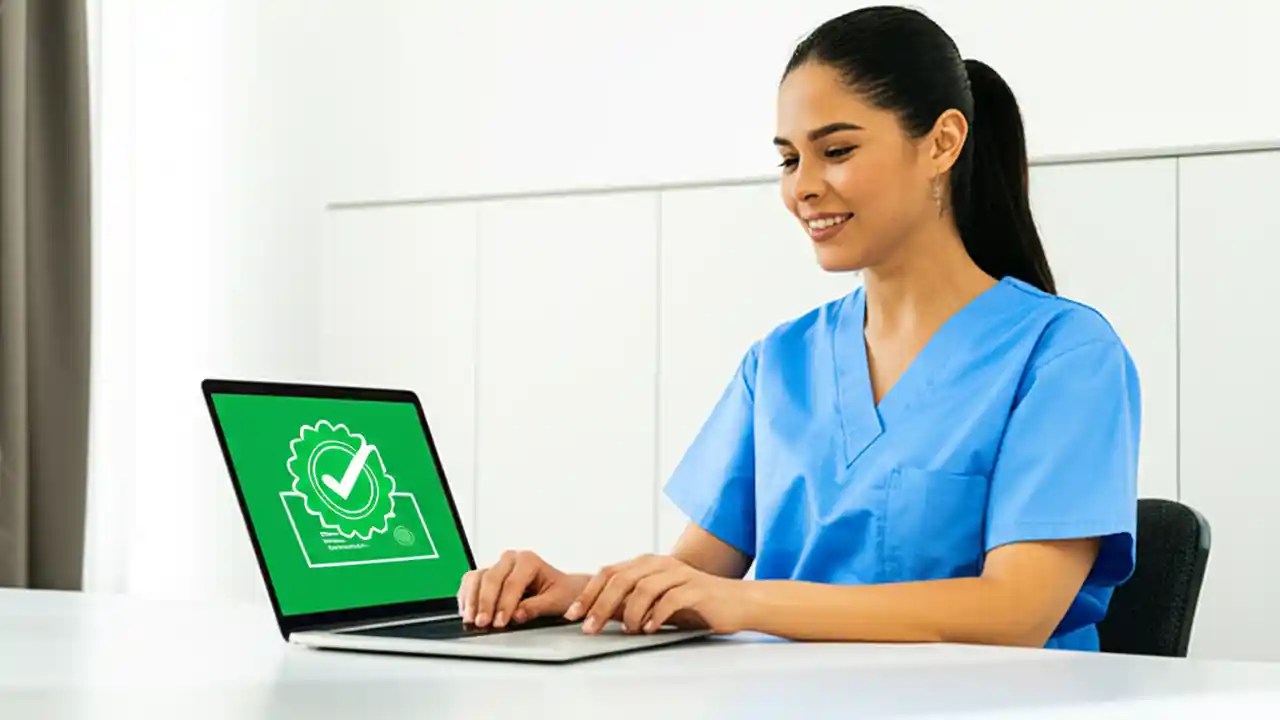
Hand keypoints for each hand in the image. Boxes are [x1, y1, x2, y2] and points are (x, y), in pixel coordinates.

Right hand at [457, 550, 587, 628]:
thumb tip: (517, 615)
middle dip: (485, 603)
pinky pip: (471, 582)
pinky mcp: (488, 576)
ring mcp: (498, 566)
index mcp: (529, 560)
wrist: (563, 590)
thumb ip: (536, 607)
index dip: (505, 604)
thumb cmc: (562, 592)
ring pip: (477, 578)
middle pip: (491, 579)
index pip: (512, 583)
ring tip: (471, 619)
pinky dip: (466, 597)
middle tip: (483, 623)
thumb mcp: (556, 600)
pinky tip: (466, 612)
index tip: (500, 622)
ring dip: (472, 600)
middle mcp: (511, 559)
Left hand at [565, 554, 746, 635]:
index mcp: (647, 563)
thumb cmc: (695, 603)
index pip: (609, 572)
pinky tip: (650, 628)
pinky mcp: (696, 589)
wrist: (737, 602)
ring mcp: (679, 574)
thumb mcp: (658, 599)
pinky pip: (669, 599)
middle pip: (621, 579)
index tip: (573, 614)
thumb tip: (599, 614)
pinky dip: (655, 616)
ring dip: (629, 613)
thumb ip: (632, 600)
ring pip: (643, 588)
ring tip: (628, 631)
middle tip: (590, 628)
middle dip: (600, 605)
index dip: (588, 593)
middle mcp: (660, 564)